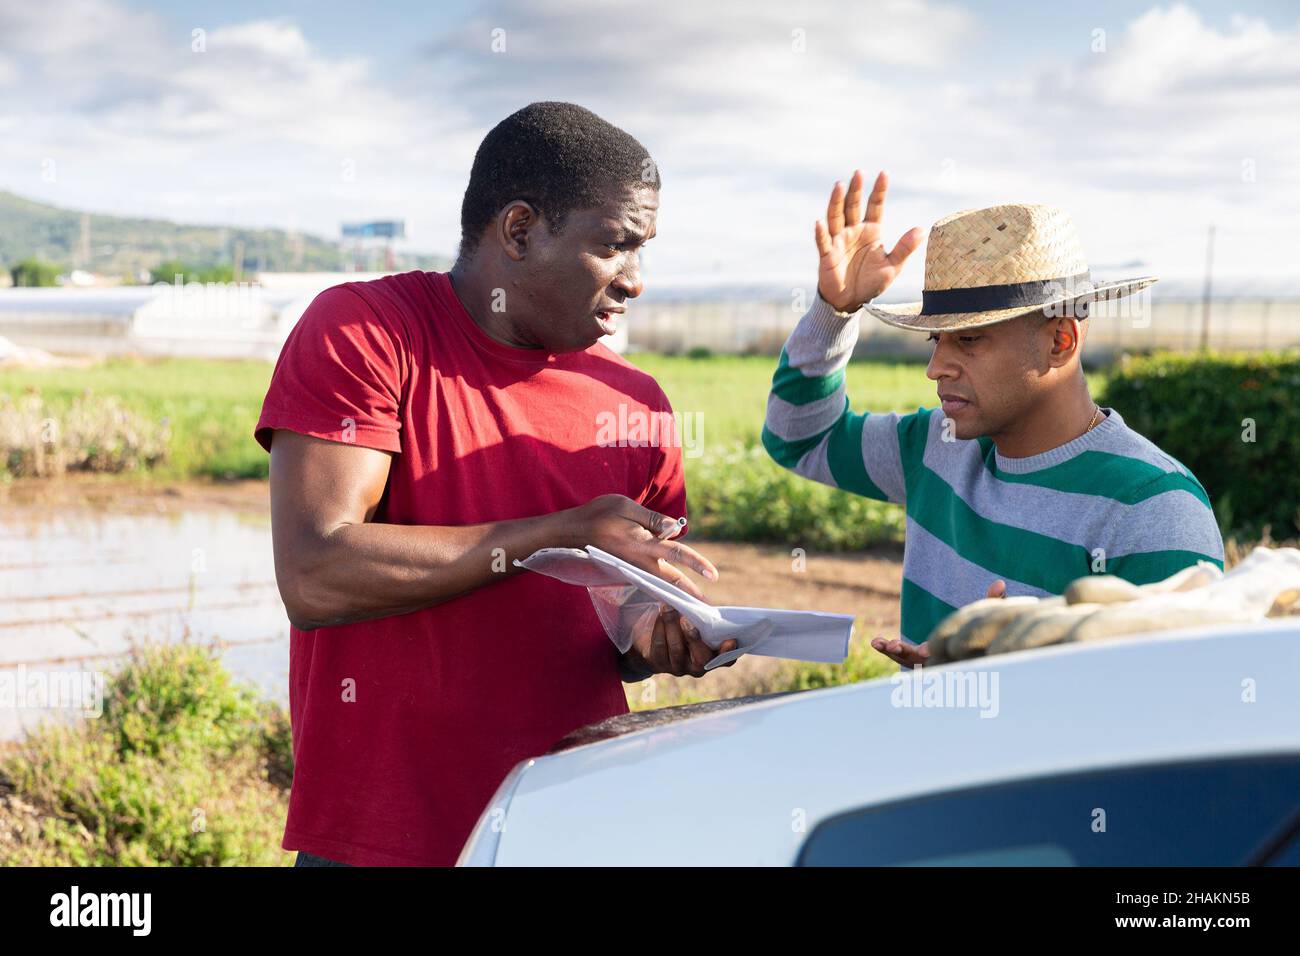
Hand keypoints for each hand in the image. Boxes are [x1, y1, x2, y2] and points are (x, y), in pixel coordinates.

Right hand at [566, 494, 717, 598]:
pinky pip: (647, 580)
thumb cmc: (597, 514)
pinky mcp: (623, 569)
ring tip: (692, 600)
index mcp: (643, 544)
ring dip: (676, 592)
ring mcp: (630, 568)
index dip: (697, 563)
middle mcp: (639, 561)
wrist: (568, 532)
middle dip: (690, 592)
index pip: (677, 553)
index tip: (713, 575)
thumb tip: (674, 528)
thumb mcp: (625, 506)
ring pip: (659, 582)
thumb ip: (651, 518)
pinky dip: (661, 586)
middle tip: (707, 605)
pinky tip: (668, 589)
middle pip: (671, 578)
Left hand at [622, 606, 738, 677]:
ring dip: (672, 625)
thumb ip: (703, 609)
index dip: (729, 652)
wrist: (649, 628)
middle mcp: (697, 665)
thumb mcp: (694, 612)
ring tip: (668, 607)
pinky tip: (660, 613)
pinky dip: (659, 627)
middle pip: (701, 658)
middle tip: (686, 619)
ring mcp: (678, 667)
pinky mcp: (658, 663)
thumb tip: (707, 598)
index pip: (726, 660)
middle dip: (694, 638)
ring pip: (677, 649)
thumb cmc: (680, 618)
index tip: (731, 640)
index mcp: (713, 654)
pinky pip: (660, 646)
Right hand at [815, 169, 922, 313]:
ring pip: (836, 217)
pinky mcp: (827, 255)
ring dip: (836, 202)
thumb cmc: (871, 282)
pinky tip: (820, 222)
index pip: (875, 206)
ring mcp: (839, 241)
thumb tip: (921, 229)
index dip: (879, 191)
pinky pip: (823, 242)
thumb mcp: (893, 266)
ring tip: (839, 186)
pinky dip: (821, 233)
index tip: (884, 174)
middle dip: (855, 190)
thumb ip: (905, 248)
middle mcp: (853, 231)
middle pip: (852, 206)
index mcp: (870, 231)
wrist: (851, 301)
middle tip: (858, 172)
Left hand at [871, 582, 1004, 666]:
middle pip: (917, 664)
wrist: (984, 649)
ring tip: (875, 642)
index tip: (914, 648)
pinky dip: (890, 650)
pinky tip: (877, 642)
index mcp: (954, 656)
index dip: (923, 653)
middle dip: (902, 654)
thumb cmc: (986, 632)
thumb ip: (992, 602)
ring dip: (891, 652)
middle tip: (890, 644)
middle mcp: (940, 663)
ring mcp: (929, 663)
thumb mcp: (989, 616)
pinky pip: (902, 657)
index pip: (936, 658)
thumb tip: (1000, 582)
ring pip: (906, 662)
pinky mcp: (920, 659)